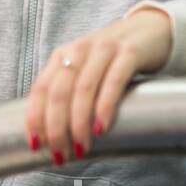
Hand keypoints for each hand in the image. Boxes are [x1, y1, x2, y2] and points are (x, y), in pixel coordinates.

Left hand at [24, 8, 172, 164]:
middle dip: (56, 128)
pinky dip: (105, 107)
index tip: (37, 145)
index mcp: (62, 56)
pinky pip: (114, 82)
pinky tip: (101, 128)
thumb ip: (68, 93)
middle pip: (59, 92)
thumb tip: (53, 135)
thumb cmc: (112, 60)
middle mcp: (78, 50)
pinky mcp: (130, 53)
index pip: (40, 89)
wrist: (150, 30)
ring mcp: (104, 49)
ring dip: (79, 123)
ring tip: (82, 148)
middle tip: (61, 154)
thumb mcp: (84, 71)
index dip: (35, 118)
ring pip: (83, 89)